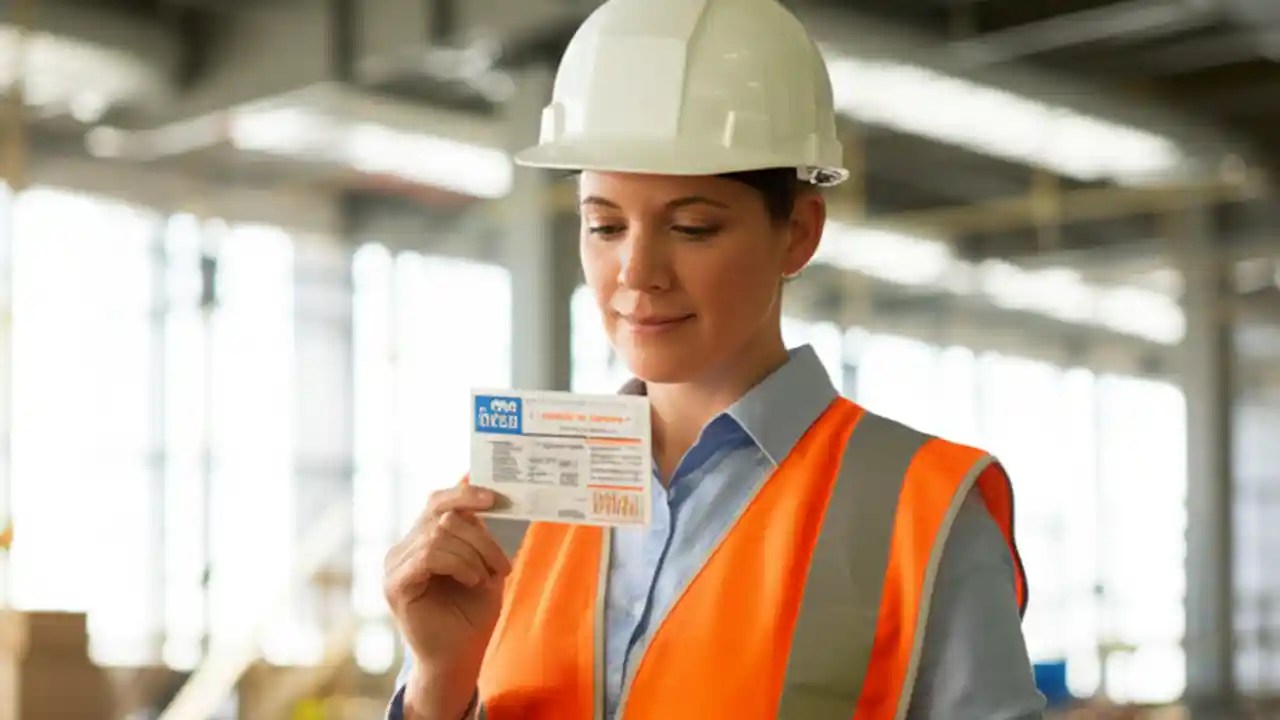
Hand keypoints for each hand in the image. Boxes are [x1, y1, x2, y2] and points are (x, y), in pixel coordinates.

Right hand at [384, 481, 511, 717]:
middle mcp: (403, 548)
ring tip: (486, 578)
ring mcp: (395, 566)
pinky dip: (459, 565)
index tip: (495, 498)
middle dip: (481, 536)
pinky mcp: (395, 585)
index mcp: (421, 539)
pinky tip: (472, 581)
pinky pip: (429, 556)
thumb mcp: (483, 565)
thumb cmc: (471, 614)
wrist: (460, 658)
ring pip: (438, 534)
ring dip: (474, 554)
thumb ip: (478, 533)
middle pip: (442, 516)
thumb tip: (485, 495)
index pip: (436, 502)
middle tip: (502, 564)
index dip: (464, 493)